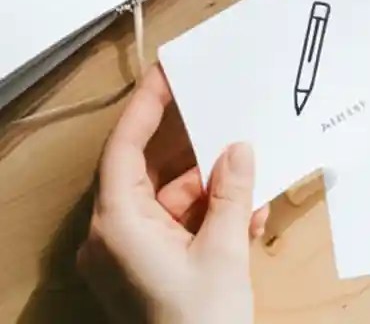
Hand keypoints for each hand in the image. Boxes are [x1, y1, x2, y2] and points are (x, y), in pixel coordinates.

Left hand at [78, 65, 268, 323]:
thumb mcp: (223, 250)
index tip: (166, 76)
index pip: (124, 149)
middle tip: (225, 121)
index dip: (145, 109)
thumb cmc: (197, 323)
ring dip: (211, 192)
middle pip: (149, 174)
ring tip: (250, 185)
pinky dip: (207, 219)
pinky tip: (244, 218)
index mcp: (117, 225)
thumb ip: (231, 193)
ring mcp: (127, 256)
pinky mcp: (145, 271)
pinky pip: (174, 228)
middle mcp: (112, 237)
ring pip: (168, 202)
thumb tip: (238, 149)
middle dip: (196, 155)